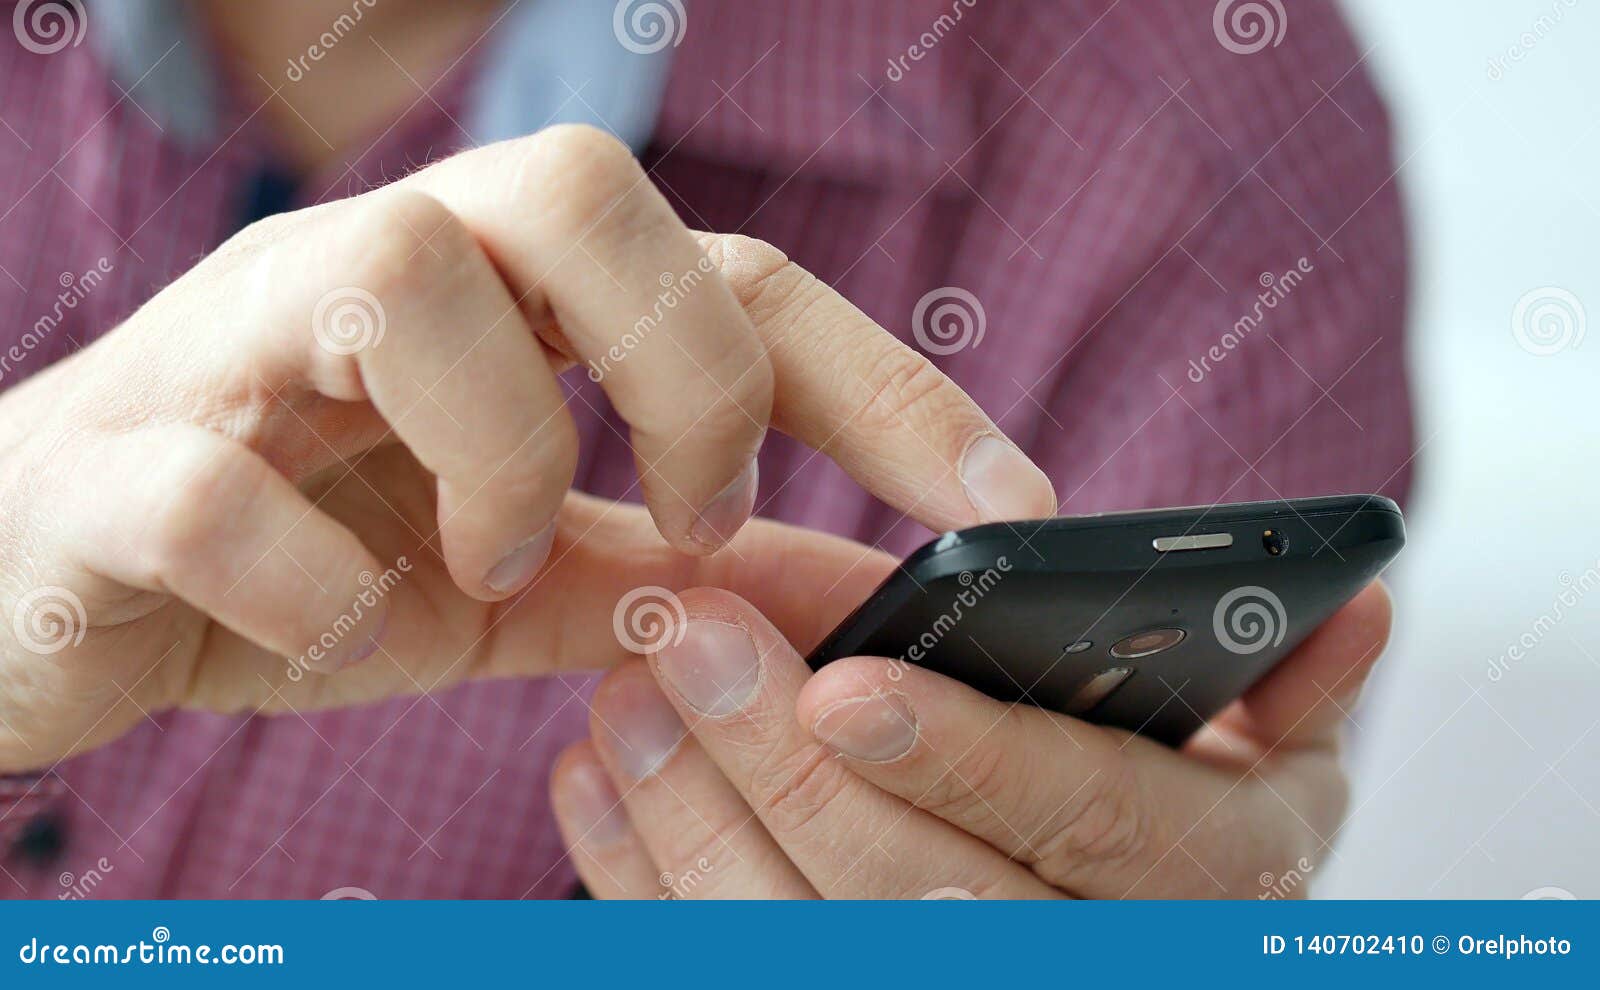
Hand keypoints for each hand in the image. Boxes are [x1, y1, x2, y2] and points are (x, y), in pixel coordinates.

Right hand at [0, 124, 1053, 771]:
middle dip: (685, 364)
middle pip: (582, 191)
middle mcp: (375, 276)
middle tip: (686, 513)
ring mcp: (232, 352)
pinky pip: (212, 481)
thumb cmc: (299, 563)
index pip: (732, 277)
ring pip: (400, 272)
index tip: (1004, 500)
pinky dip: (310, 580)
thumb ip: (680, 577)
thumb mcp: (525, 581)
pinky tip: (334, 630)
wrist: (45, 594)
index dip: (884, 382)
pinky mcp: (110, 466)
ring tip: (495, 560)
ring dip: (499, 447)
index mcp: (496, 301)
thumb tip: (866, 598)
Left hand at [551, 581, 1392, 897]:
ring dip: (691, 821)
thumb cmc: (1183, 806)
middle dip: (783, 768)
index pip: (1087, 822)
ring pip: (801, 948)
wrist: (1120, 926)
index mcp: (1211, 881)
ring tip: (619, 693)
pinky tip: (593, 776)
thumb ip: (1287, 679)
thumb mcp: (1260, 751)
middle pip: (915, 897)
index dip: (968, 757)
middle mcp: (1093, 961)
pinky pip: (733, 971)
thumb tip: (1352, 602)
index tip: (847, 679)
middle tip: (683, 636)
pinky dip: (644, 883)